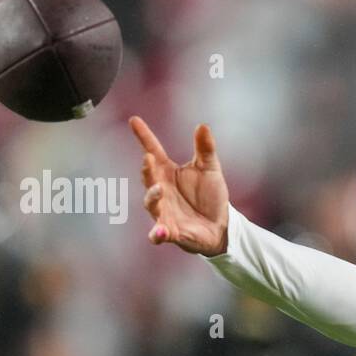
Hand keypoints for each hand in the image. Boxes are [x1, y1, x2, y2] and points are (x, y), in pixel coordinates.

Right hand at [130, 116, 229, 255]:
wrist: (221, 226)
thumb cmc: (211, 196)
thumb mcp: (210, 170)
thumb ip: (205, 149)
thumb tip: (203, 125)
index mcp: (168, 172)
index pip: (153, 151)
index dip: (144, 136)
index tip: (134, 120)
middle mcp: (161, 190)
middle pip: (148, 177)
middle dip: (146, 169)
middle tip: (148, 159)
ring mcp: (163, 211)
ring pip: (151, 203)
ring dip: (153, 197)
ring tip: (159, 189)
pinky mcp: (170, 232)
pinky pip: (158, 234)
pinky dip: (157, 234)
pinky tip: (160, 232)